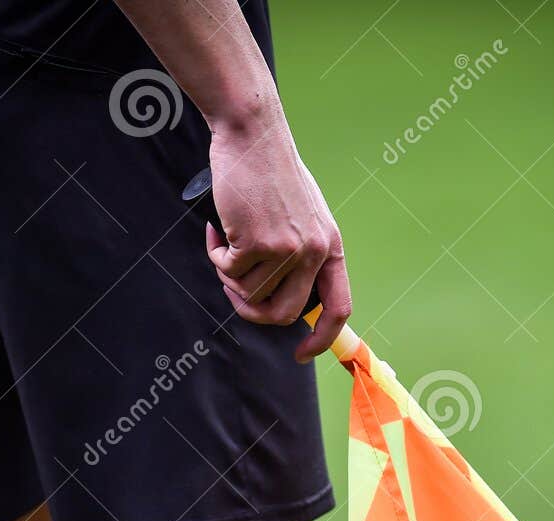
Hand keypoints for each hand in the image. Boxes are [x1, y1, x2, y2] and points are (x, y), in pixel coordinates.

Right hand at [204, 113, 351, 362]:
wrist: (253, 135)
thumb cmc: (272, 173)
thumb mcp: (303, 216)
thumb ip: (303, 254)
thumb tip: (290, 299)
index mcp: (331, 246)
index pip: (338, 308)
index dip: (322, 338)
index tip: (302, 353)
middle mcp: (314, 252)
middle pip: (284, 314)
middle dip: (253, 312)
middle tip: (233, 292)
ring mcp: (287, 249)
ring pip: (250, 293)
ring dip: (229, 275)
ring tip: (226, 242)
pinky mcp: (256, 243)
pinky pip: (227, 271)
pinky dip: (215, 255)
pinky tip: (216, 230)